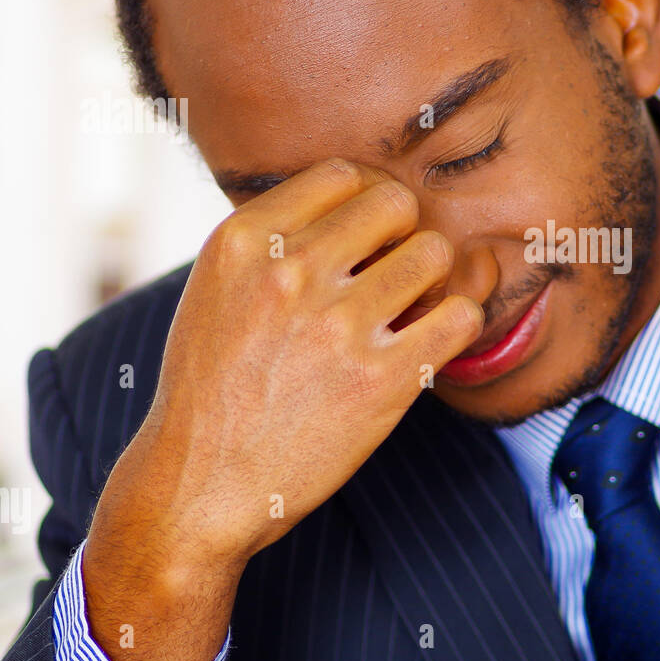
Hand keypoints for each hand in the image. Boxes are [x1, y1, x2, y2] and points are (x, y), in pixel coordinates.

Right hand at [81, 157, 482, 660]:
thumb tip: (363, 198)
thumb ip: (277, 238)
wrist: (199, 484)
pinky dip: (458, 322)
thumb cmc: (215, 385)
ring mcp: (338, 326)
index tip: (366, 239)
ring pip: (436, 254)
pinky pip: (460, 316)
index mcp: (245, 240)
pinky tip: (433, 340)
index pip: (344, 176)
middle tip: (393, 273)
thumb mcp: (217, 288)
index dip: (366, 203)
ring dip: (434, 279)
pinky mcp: (381, 381)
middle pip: (397, 204)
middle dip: (404, 235)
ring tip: (412, 309)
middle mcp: (291, 272)